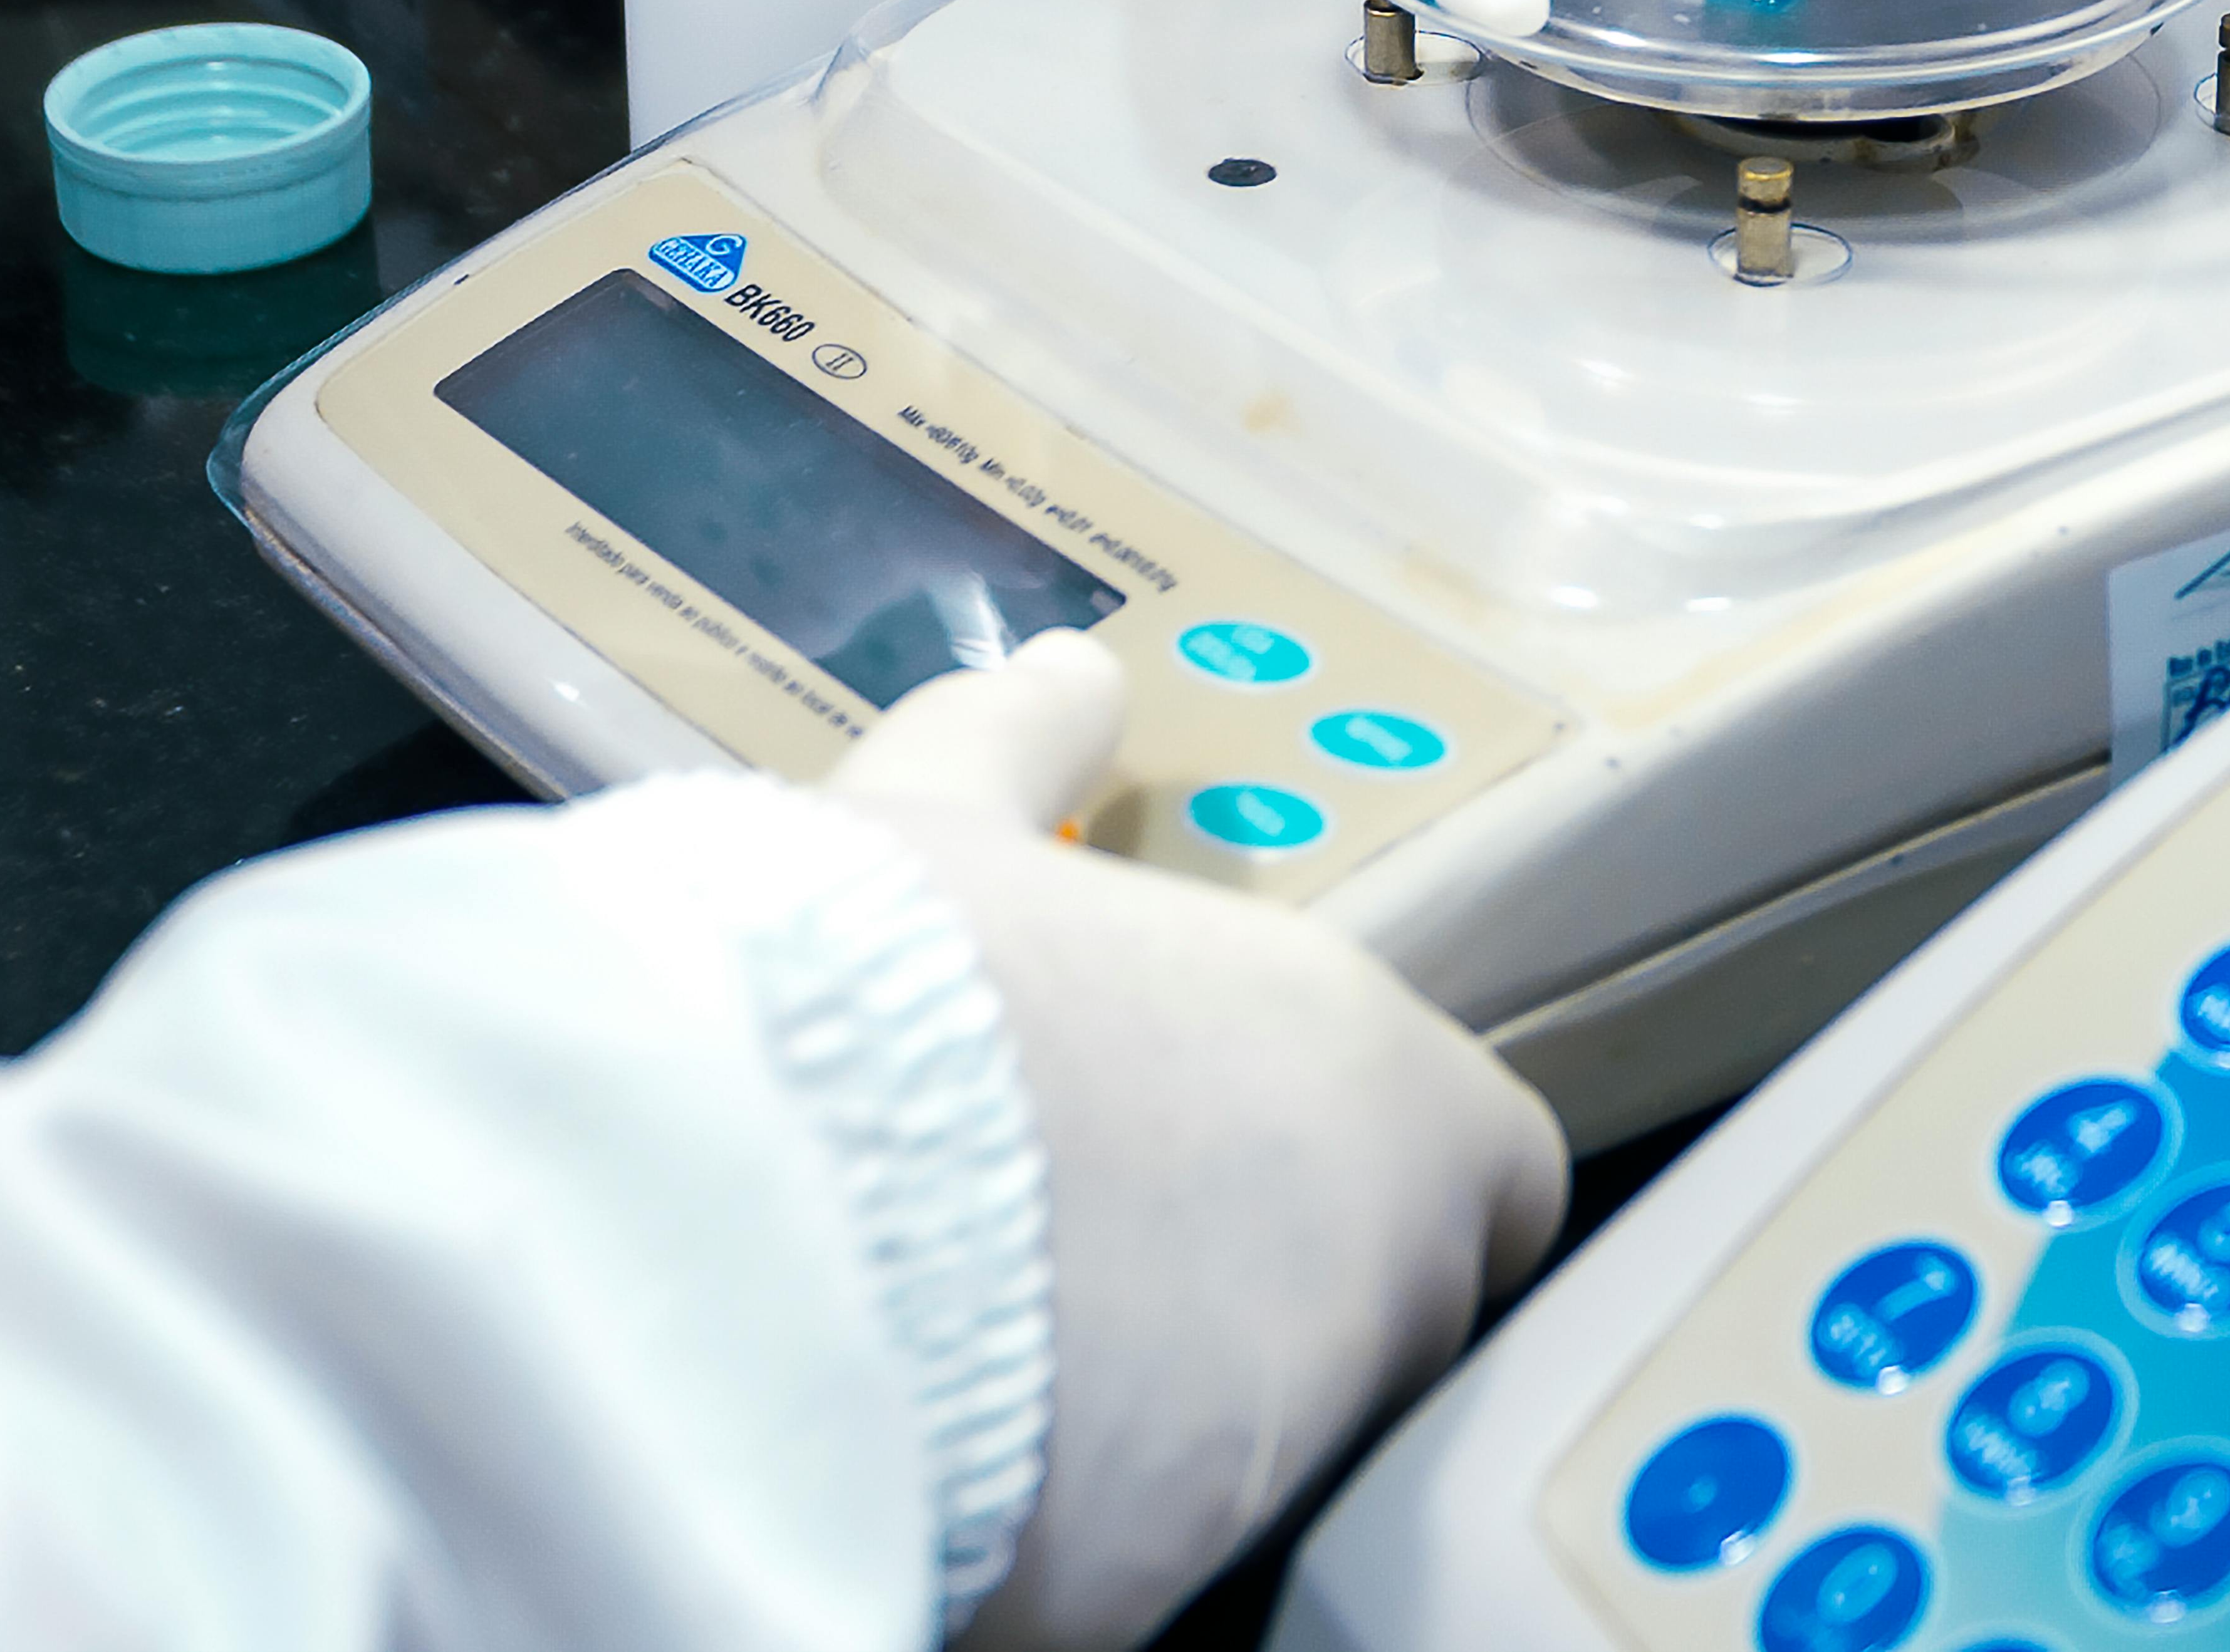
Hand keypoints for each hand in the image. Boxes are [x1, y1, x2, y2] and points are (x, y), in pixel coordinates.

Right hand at [834, 634, 1565, 1651]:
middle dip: (1268, 1317)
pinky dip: (1065, 1534)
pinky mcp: (1160, 1589)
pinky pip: (1138, 1568)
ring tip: (990, 1363)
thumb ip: (1022, 748)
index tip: (1255, 1194)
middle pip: (1389, 1326)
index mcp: (1393, 1090)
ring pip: (1267, 1458)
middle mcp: (1388, 1273)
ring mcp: (1289, 1448)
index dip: (1398, 1195)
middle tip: (1089, 1281)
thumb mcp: (940, 825)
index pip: (1497, 1179)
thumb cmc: (869, 996)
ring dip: (1165, 1429)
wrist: (732, 1194)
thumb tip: (1063, 669)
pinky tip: (944, 1466)